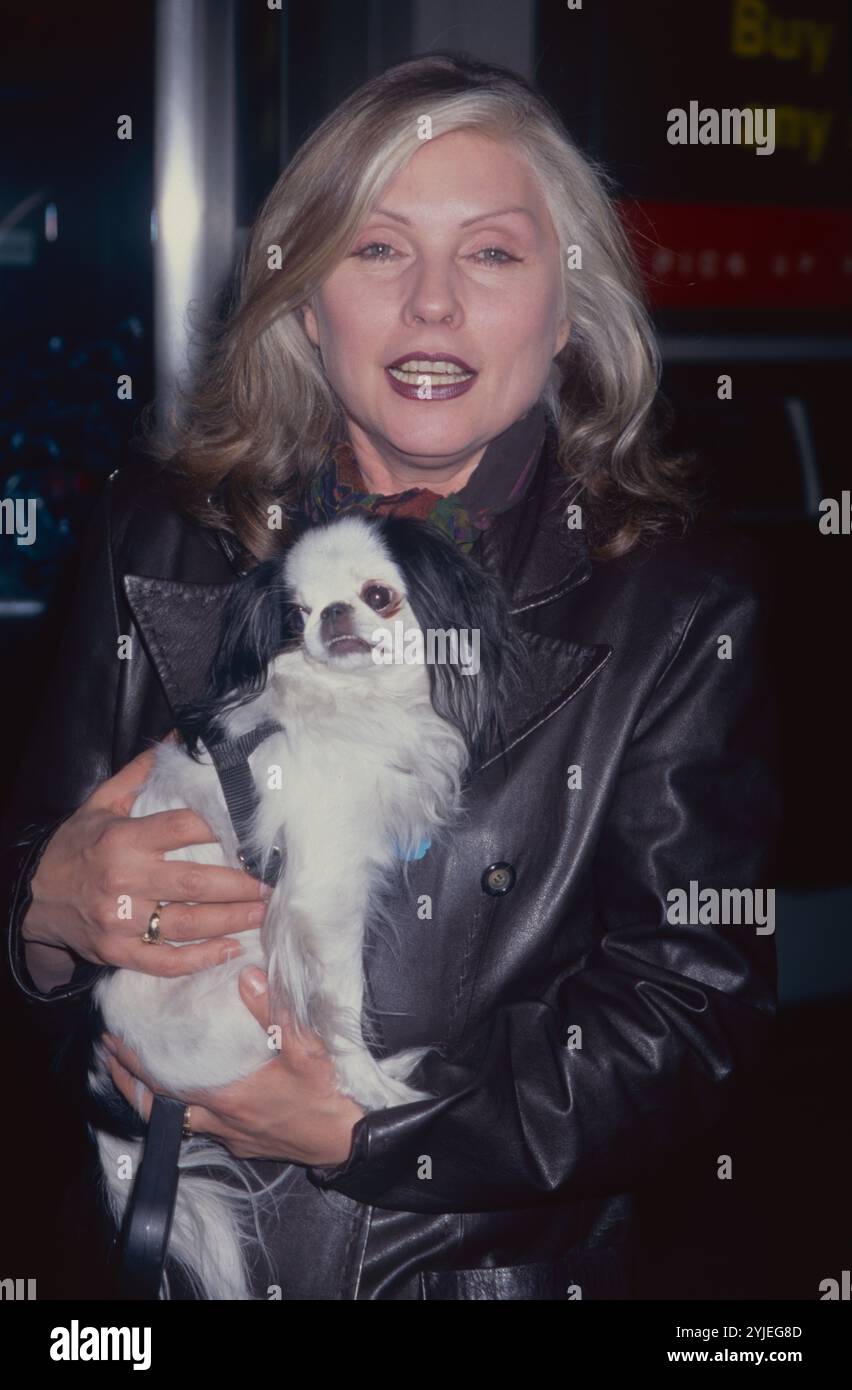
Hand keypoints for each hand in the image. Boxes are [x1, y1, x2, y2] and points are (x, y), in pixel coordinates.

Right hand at [22, 740, 270, 979]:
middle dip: (240, 885)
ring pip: (188, 925)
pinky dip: (199, 960)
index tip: (256, 831)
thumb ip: (141, 772)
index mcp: (124, 840)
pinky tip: (228, 949)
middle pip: (194, 884)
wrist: (33, 897)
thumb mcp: (101, 803)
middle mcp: (125, 881)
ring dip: (232, 921)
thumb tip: (180, 736)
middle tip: (273, 882)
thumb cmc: (76, 845)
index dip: (221, 828)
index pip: (182, 828)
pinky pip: (164, 961)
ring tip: (264, 913)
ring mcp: (122, 921)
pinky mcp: (118, 952)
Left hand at [101, 966, 366, 1165]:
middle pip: (160, 1109)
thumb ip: (275, 1012)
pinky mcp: (246, 1143)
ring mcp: (232, 1136)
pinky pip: (203, 1126)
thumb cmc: (329, 1096)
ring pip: (180, 1120)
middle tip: (112, 1059)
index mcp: (229, 1097)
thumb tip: (246, 976)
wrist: (351, 1142)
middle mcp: (222, 1121)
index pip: (165, 1082)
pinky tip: (195, 1092)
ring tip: (144, 1074)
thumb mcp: (308, 1049)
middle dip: (132, 1085)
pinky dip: (186, 1109)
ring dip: (158, 1098)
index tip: (112, 1042)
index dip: (134, 1064)